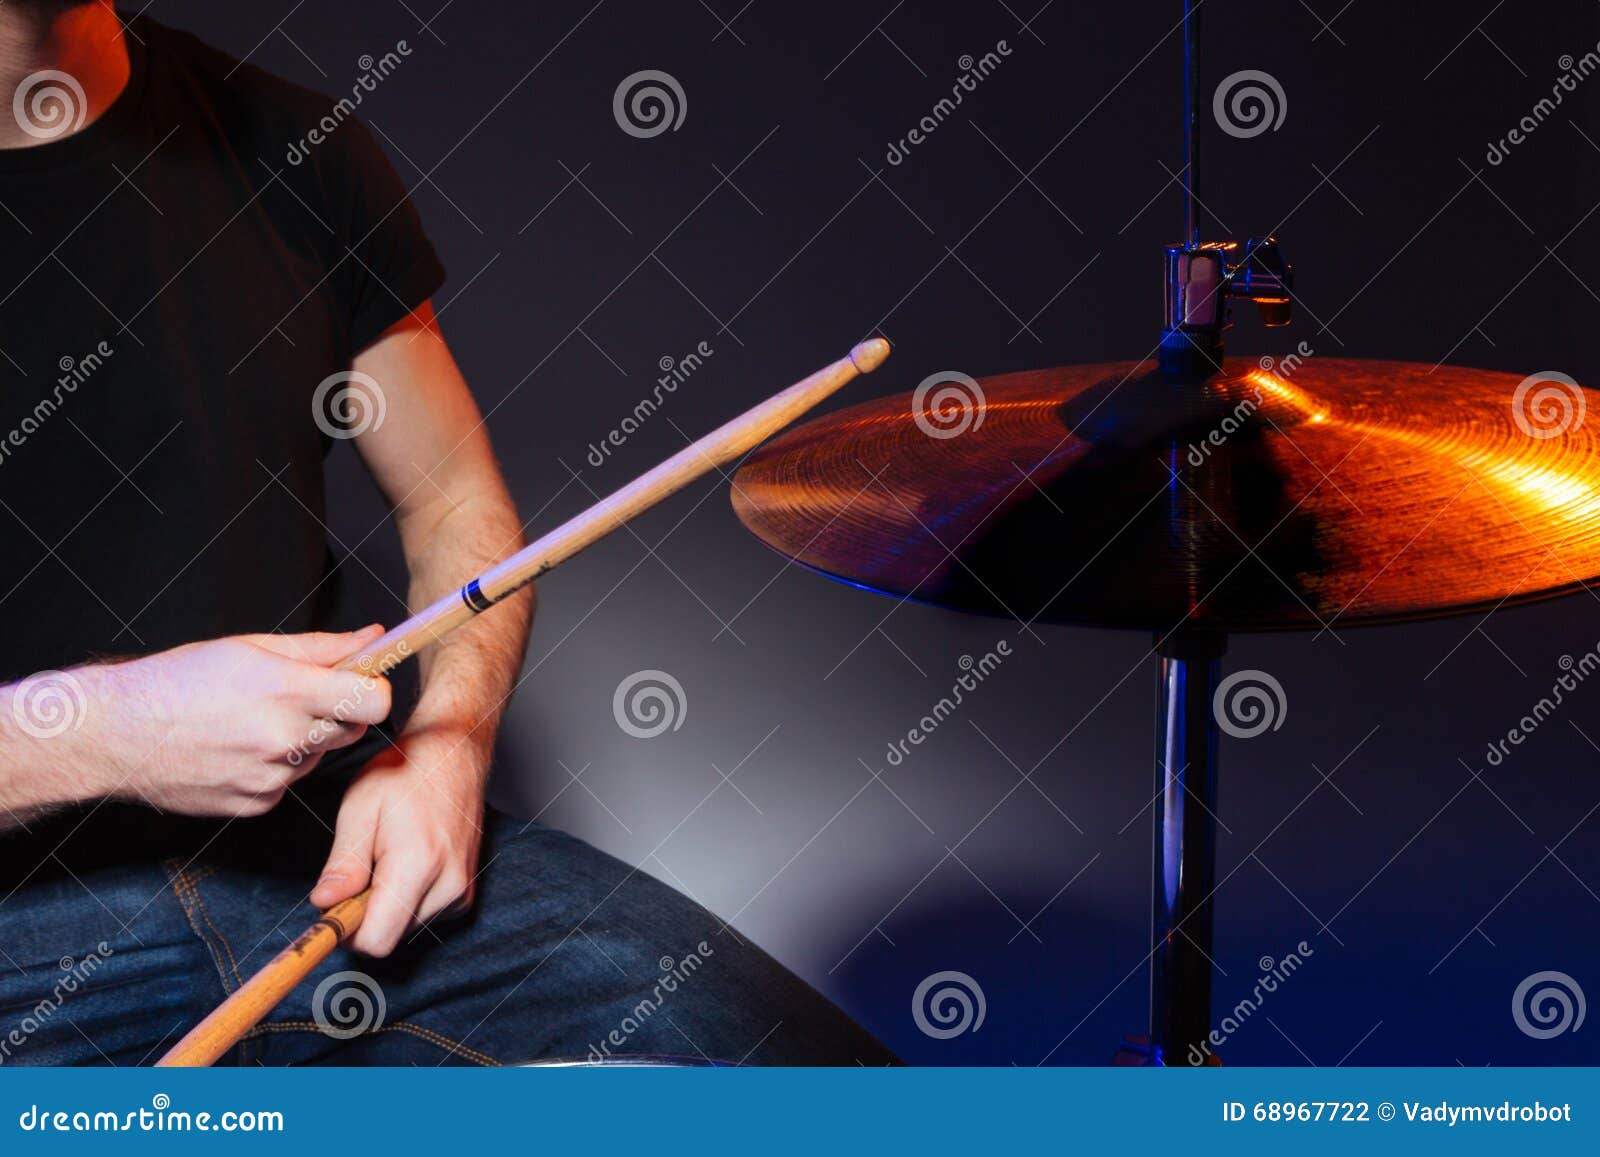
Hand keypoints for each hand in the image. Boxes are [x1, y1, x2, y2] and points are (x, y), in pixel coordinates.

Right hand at [79, 625, 391, 816]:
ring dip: (303, 739)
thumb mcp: (251, 648)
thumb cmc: (179, 681)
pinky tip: (238, 749)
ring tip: (254, 721)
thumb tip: (374, 638)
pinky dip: (276, 766)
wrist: (115, 734)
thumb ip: (322, 647)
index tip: (363, 683)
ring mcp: (271, 778)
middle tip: (300, 696)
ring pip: (318, 755)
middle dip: (338, 712)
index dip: (375, 691)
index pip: (373, 702)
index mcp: (286, 691)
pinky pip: (289, 782)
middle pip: (353, 730)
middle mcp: (283, 739)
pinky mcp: (256, 804)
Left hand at [309, 723, 488, 956]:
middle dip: (365, 912)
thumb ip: (343, 863)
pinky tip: (407, 862)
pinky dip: (406, 900)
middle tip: (361, 865)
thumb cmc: (404, 774)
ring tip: (387, 857)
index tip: (333, 904)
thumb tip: (324, 904)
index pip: (376, 940)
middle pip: (388, 937)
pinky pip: (423, 917)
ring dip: (386, 905)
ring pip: (404, 929)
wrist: (453, 756)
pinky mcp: (466, 893)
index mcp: (418, 863)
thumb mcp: (360, 808)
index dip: (346, 929)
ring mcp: (461, 891)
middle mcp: (448, 885)